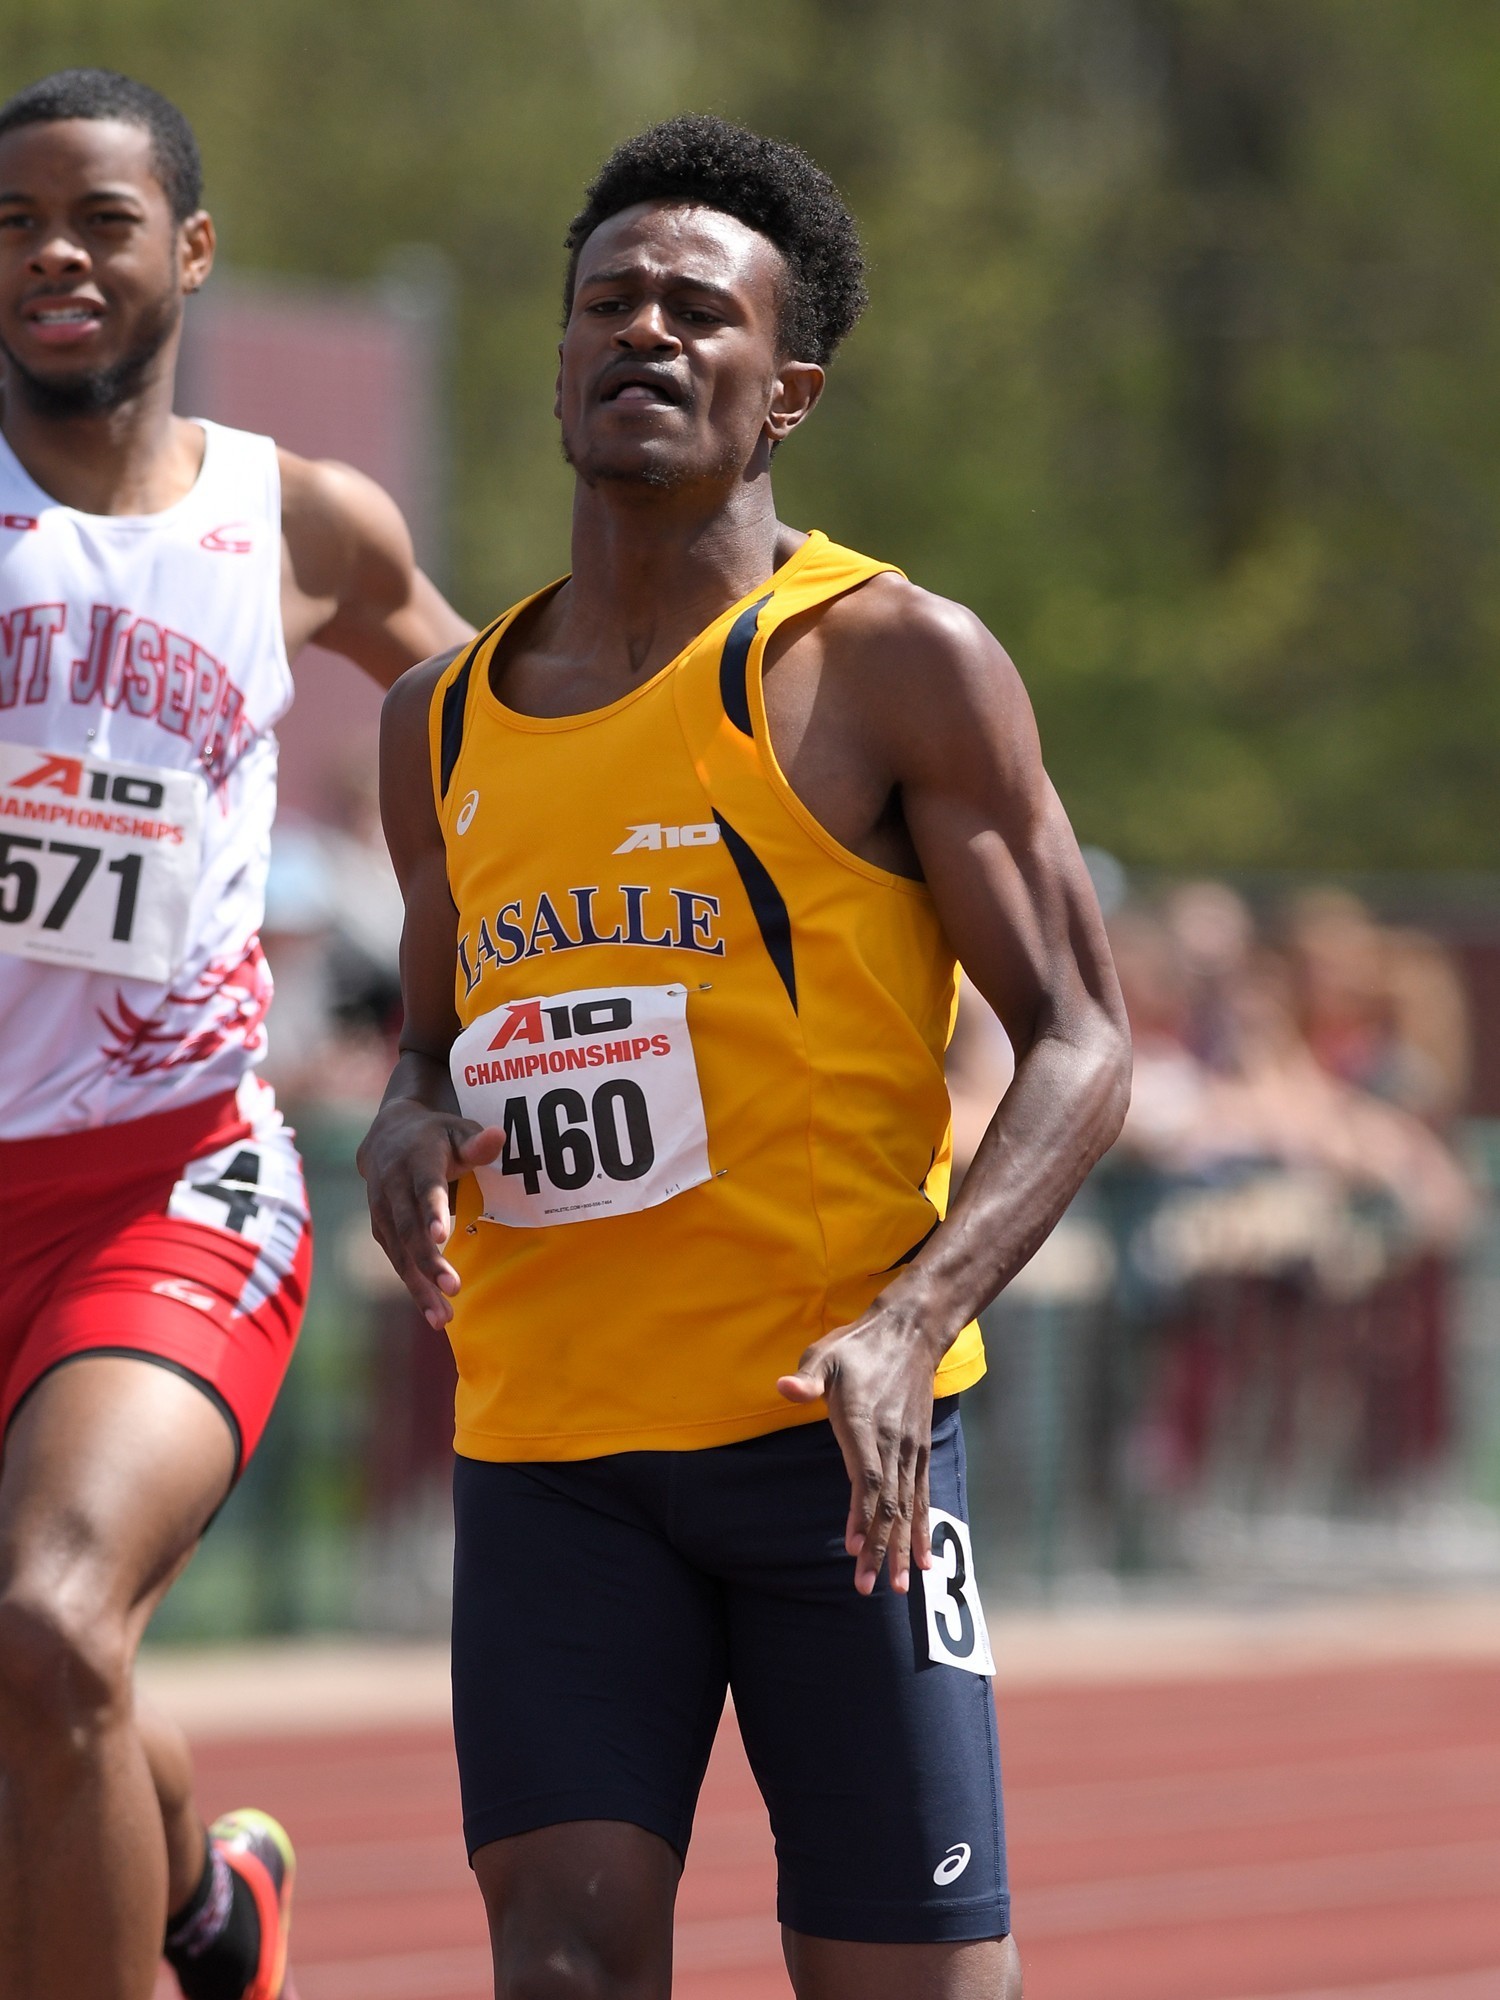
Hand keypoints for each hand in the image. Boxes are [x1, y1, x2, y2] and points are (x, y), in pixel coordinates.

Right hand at [357, 1097, 500, 1327]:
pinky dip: (413, 1286)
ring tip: (442, 1317)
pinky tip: (434, 1310)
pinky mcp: (381, 1229)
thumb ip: (477, 1142)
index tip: (441, 1235)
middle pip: (408, 1228)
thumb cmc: (436, 1137)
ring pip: (399, 1252)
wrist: (386, 1137)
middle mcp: (392, 1187)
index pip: (424, 1188)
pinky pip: (396, 1260)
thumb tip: (499, 1136)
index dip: (431, 1210)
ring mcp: (382, 1210)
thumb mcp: (458, 1131)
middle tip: (452, 1288)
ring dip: (418, 1286)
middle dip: (428, 1261)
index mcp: (416, 1160)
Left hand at [777, 1294, 948, 1596]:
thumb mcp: (825, 1354)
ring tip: (898, 1587)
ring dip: (901, 1548)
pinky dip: (921, 1529)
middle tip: (869, 1588)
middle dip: (878, 1548)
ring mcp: (910, 1448)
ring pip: (907, 1507)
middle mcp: (894, 1442)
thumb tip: (784, 1389)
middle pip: (888, 1503)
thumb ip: (807, 1377)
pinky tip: (923, 1559)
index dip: (860, 1517)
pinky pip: (922, 1496)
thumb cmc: (858, 1346)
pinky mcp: (918, 1449)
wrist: (911, 1332)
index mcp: (867, 1424)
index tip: (852, 1550)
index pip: (866, 1479)